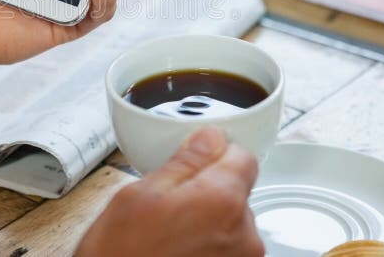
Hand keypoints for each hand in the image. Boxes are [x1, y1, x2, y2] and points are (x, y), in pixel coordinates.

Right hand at [77, 128, 263, 256]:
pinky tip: (177, 251)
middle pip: (237, 190)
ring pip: (231, 221)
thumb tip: (209, 138)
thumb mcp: (139, 195)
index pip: (243, 156)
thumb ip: (184, 162)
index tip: (192, 161)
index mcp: (222, 201)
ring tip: (168, 235)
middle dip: (208, 190)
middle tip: (168, 205)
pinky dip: (207, 246)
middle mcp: (244, 234)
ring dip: (207, 221)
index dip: (215, 154)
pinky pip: (227, 248)